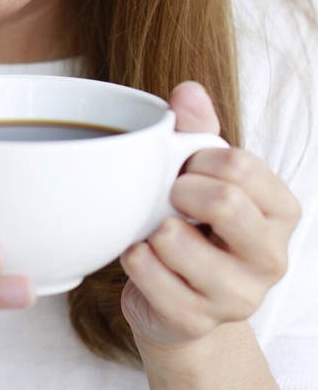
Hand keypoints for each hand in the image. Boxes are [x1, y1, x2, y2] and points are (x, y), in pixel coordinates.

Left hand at [119, 81, 300, 350]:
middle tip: (171, 197)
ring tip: (157, 230)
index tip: (189, 169)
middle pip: (225, 202)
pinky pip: (148, 274)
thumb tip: (188, 91)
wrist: (177, 298)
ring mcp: (238, 297)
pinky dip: (134, 257)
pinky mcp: (197, 322)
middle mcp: (271, 257)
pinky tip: (142, 255)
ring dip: (153, 227)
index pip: (241, 165)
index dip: (200, 159)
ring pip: (177, 241)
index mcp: (280, 210)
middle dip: (180, 190)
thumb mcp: (202, 170)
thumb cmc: (194, 221)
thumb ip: (198, 128)